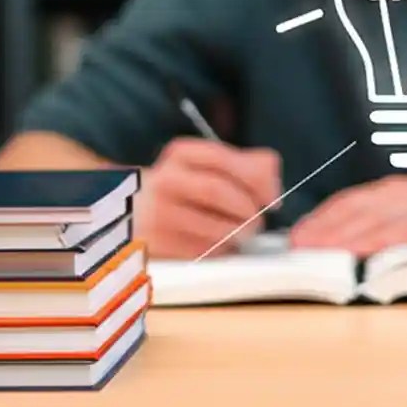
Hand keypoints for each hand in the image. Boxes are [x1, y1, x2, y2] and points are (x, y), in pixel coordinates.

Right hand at [134, 138, 279, 259]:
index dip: (256, 179)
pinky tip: (223, 246)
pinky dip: (221, 251)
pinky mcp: (158, 245)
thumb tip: (273, 182)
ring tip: (243, 234)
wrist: (133, 212)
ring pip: (212, 226)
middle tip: (258, 221)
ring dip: (238, 234)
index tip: (272, 198)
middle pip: (218, 192)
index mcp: (181, 154)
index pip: (222, 158)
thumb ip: (248, 165)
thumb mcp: (209, 166)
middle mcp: (165, 180)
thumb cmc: (186, 189)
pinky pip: (201, 252)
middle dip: (248, 210)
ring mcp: (158, 214)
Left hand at [289, 175, 406, 255]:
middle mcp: (401, 192)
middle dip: (317, 229)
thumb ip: (397, 219)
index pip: (347, 201)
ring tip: (310, 254)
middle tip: (292, 248)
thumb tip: (366, 240)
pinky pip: (394, 233)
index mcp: (397, 189)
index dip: (319, 218)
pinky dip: (369, 243)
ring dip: (334, 238)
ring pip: (365, 221)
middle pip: (348, 210)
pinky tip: (352, 254)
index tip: (298, 234)